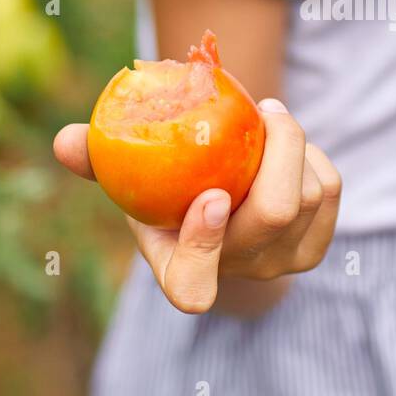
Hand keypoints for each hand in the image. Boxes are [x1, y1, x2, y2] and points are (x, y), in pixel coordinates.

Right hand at [53, 98, 341, 317]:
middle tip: (264, 110)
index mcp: (181, 270)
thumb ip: (97, 159)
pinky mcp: (316, 246)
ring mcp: (282, 264)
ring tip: (268, 119)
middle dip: (278, 153)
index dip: (203, 247)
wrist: (219, 211)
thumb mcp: (128, 177)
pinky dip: (313, 156)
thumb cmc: (163, 189)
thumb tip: (66, 141)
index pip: (193, 285)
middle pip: (276, 214)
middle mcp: (238, 273)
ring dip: (294, 145)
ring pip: (308, 195)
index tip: (209, 195)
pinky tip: (289, 143)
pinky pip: (329, 190)